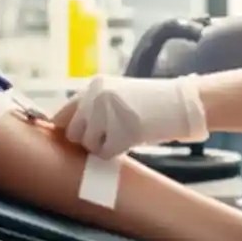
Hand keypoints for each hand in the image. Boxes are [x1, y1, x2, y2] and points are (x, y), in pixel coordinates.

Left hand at [51, 75, 208, 158]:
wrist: (181, 103)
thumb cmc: (150, 102)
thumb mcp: (117, 93)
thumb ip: (92, 106)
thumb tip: (62, 129)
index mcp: (94, 86)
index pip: (60, 114)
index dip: (65, 129)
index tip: (72, 138)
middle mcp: (96, 97)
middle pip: (71, 133)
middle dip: (86, 139)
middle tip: (106, 137)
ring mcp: (108, 114)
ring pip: (88, 145)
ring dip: (101, 146)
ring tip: (122, 135)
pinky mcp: (121, 132)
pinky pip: (105, 154)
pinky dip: (115, 153)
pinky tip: (130, 141)